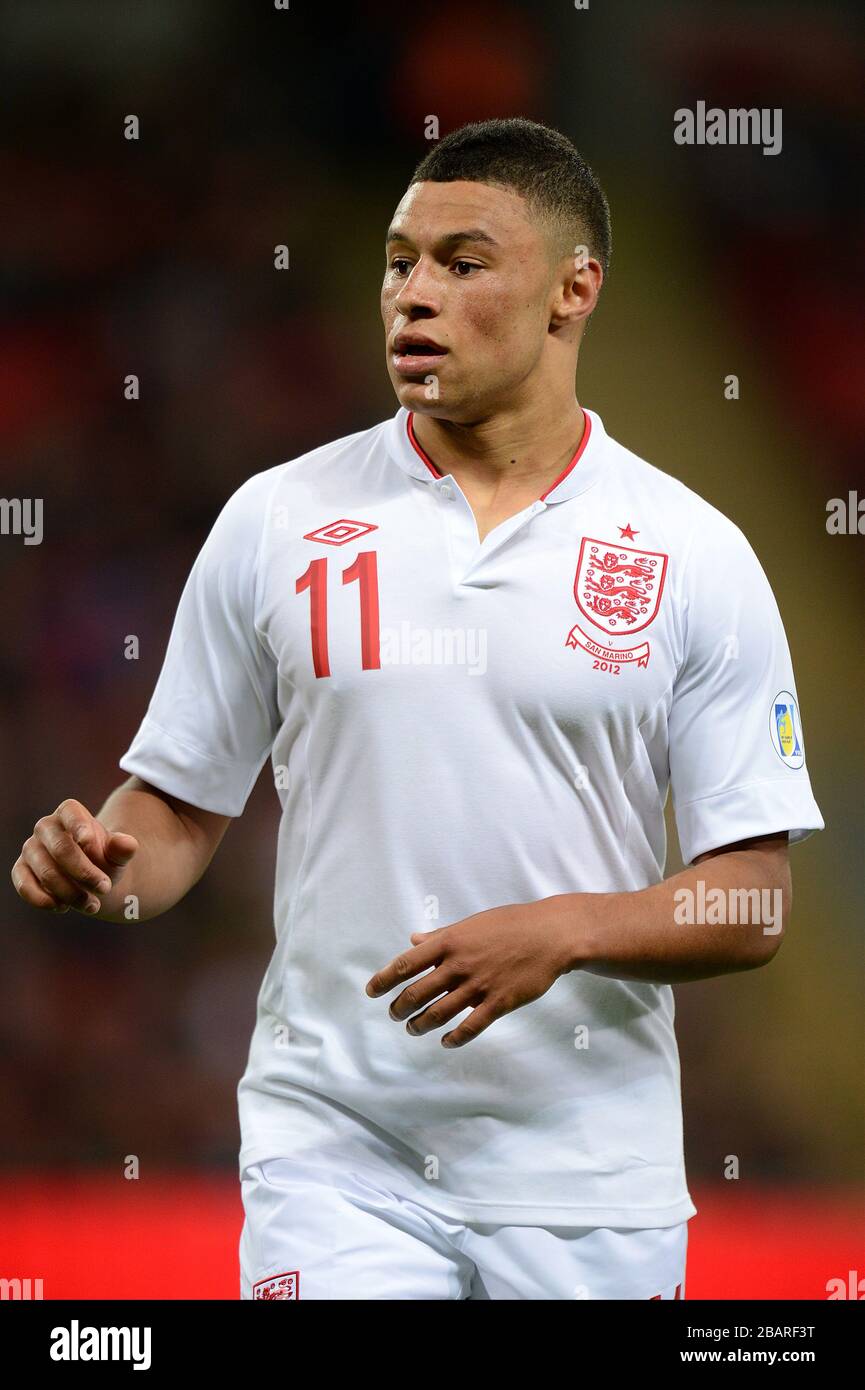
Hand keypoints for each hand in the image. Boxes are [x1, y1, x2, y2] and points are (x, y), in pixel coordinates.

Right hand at [11, 798, 137, 915]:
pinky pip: (25, 886)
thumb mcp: (118, 854)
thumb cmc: (104, 859)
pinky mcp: (21, 870)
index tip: (92, 845)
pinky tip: (63, 908)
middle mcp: (45, 827)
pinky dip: (45, 901)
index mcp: (70, 813)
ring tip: (92, 905)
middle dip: (85, 873)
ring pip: (47, 873)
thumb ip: (123, 849)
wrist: (90, 877)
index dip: (80, 827)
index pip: (71, 812)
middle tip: (106, 888)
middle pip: (61, 849)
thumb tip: (128, 844)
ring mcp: (30, 848)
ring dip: (72, 894)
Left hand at [365, 901, 574, 1047]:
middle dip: (400, 1007)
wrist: (550, 935)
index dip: (384, 980)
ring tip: (413, 1029)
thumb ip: (440, 936)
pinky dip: (454, 1038)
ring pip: (439, 1013)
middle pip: (417, 993)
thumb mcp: (471, 923)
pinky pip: (470, 1027)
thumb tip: (414, 940)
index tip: (372, 991)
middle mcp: (459, 965)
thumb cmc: (510, 924)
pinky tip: (446, 1042)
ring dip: (421, 1025)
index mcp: (449, 942)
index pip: (406, 964)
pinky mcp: (499, 1002)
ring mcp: (479, 986)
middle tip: (394, 1014)